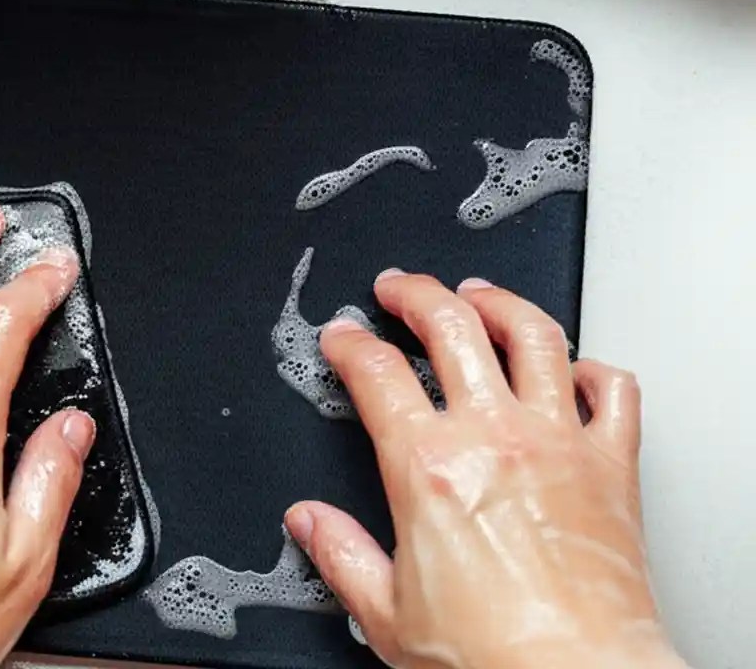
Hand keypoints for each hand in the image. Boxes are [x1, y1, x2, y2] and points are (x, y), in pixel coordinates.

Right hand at [284, 271, 687, 668]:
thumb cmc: (492, 656)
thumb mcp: (386, 613)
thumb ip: (340, 554)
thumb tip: (307, 521)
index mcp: (427, 468)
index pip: (377, 373)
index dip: (350, 343)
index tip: (342, 336)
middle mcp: (494, 439)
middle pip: (451, 326)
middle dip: (415, 293)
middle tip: (397, 287)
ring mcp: (558, 442)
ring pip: (532, 335)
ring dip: (498, 302)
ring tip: (476, 292)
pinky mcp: (612, 464)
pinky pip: (612, 390)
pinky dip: (592, 367)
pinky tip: (574, 364)